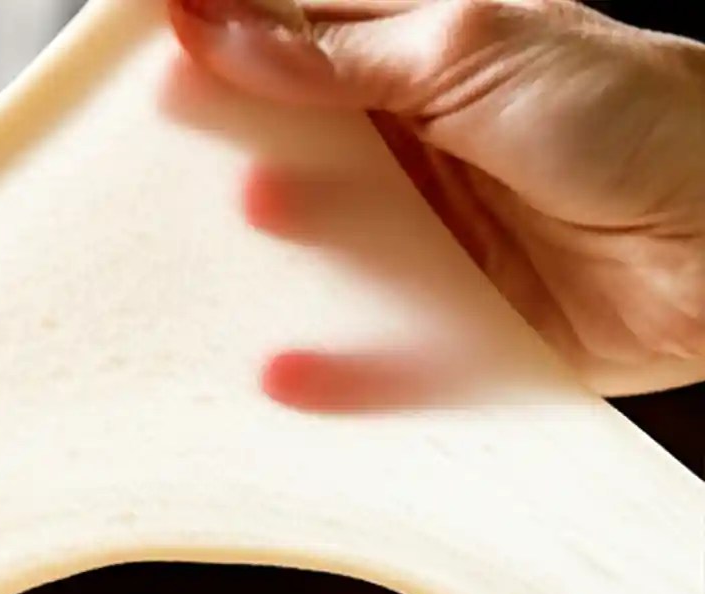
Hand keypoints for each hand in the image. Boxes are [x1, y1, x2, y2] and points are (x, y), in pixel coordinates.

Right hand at [170, 0, 704, 395]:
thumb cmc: (633, 109)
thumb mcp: (471, 50)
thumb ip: (338, 53)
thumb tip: (216, 25)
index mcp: (417, 66)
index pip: (294, 48)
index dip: (220, 48)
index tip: (148, 56)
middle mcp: (416, 152)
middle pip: (294, 155)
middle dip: (226, 156)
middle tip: (154, 158)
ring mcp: (433, 240)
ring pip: (327, 256)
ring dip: (271, 258)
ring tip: (228, 239)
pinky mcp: (459, 323)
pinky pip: (381, 351)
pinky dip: (334, 369)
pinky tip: (284, 372)